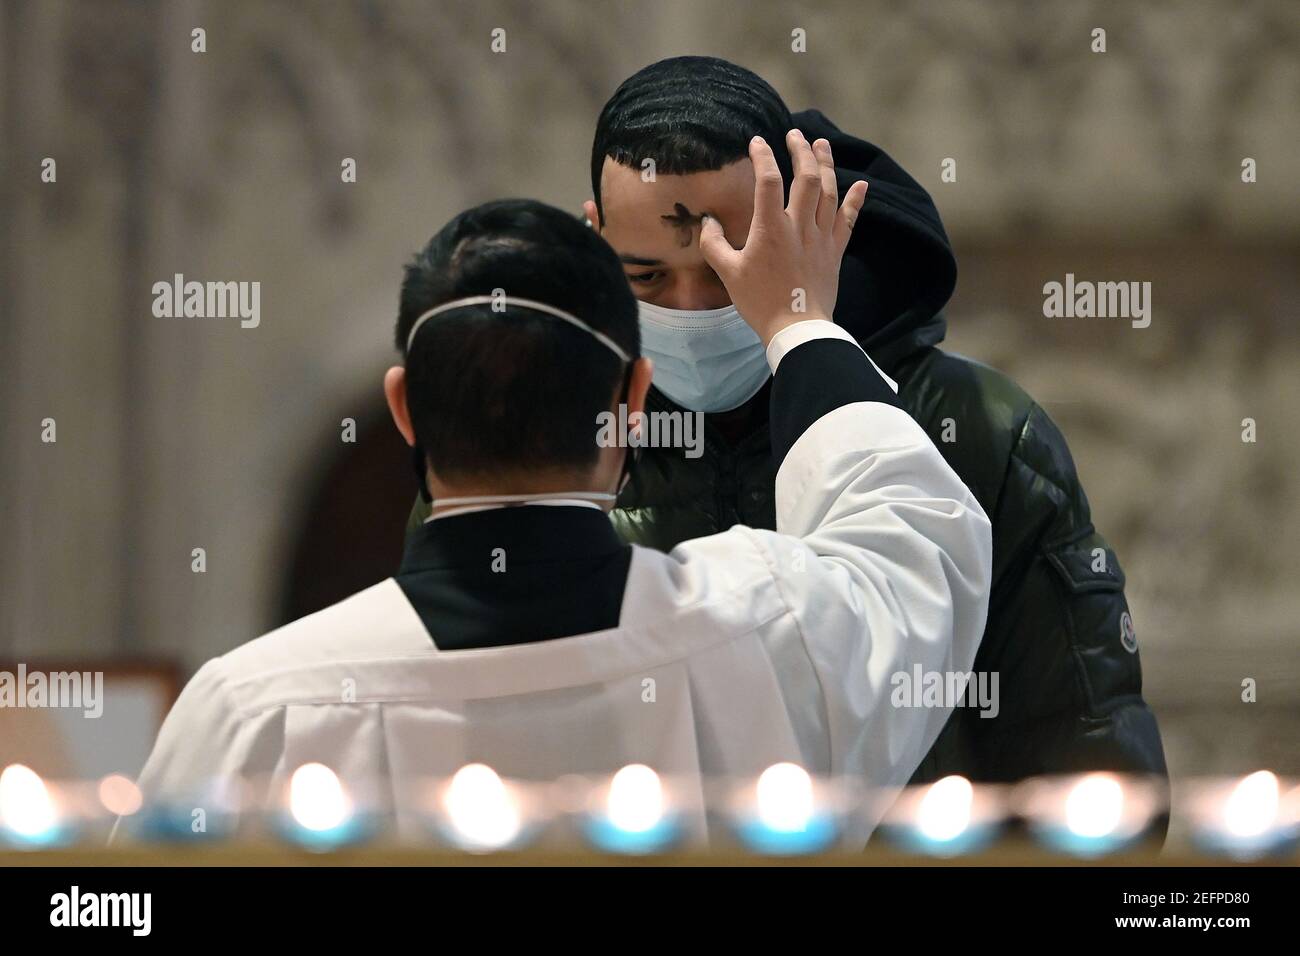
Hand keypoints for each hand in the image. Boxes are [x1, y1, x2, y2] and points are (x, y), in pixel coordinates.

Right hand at [698, 130, 866, 346]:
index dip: (763, 157)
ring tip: (821, 145)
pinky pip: (848, 219)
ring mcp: (821, 237)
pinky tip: (862, 184)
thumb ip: (714, 244)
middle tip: (795, 134)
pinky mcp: (835, 251)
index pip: (768, 181)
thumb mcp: (729, 273)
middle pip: (805, 177)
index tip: (757, 142)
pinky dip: (856, 200)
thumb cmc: (760, 301)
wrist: (797, 327)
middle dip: (801, 151)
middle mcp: (799, 225)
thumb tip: (708, 222)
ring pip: (829, 191)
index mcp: (771, 228)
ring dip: (825, 164)